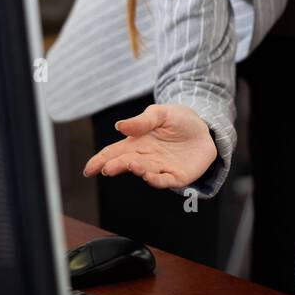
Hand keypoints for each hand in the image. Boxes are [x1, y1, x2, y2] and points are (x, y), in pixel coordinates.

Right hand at [83, 103, 217, 189]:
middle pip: (126, 162)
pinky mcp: (176, 176)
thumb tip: (119, 126)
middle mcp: (146, 157)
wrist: (205, 130)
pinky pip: (164, 181)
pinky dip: (155, 181)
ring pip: (143, 172)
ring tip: (131, 165)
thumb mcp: (161, 113)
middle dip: (115, 166)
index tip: (89, 169)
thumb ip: (142, 120)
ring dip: (136, 170)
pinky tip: (149, 176)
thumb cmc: (179, 120)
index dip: (100, 160)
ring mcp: (160, 168)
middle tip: (107, 168)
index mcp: (137, 142)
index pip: (114, 152)